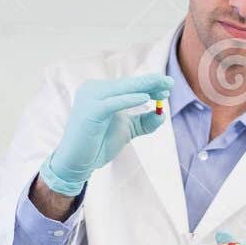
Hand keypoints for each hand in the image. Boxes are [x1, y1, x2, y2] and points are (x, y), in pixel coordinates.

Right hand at [38, 74, 172, 196]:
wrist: (75, 163)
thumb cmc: (97, 145)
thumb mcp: (126, 130)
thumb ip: (142, 122)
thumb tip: (161, 115)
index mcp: (100, 91)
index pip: (128, 85)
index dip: (149, 84)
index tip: (168, 86)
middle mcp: (93, 90)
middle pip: (127, 83)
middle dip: (150, 82)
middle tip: (170, 82)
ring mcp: (89, 99)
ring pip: (121, 89)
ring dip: (143, 87)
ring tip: (162, 87)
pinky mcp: (90, 111)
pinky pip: (113, 103)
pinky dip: (129, 100)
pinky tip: (145, 99)